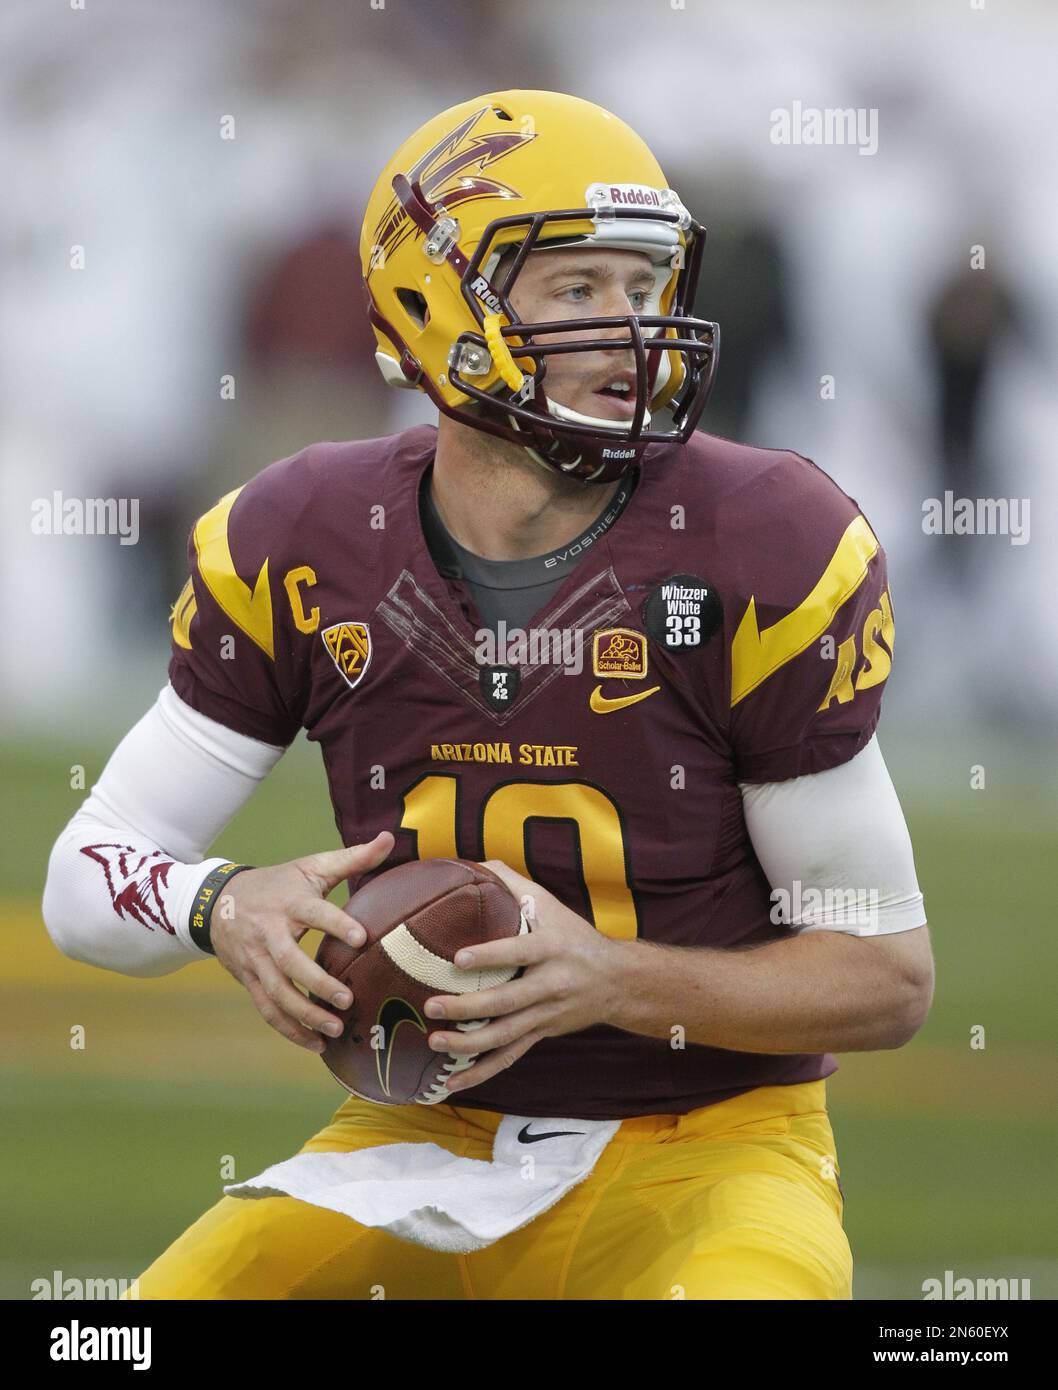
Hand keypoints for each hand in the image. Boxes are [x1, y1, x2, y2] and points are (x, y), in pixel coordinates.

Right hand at [210, 832, 393, 1052]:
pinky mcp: (249, 980)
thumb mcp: (310, 867)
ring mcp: (256, 961)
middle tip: (348, 999)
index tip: (362, 938)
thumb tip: (388, 837)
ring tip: (336, 1030)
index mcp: (289, 902)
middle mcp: (269, 933)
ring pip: (276, 993)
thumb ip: (352, 857)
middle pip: (289, 962)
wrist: (218, 902)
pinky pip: (267, 1010)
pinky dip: (290, 1030)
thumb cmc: (278, 884)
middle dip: (317, 983)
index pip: (314, 913)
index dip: (336, 924)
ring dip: (304, 1015)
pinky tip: (316, 1044)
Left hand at [422, 860, 622, 1092]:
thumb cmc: (573, 935)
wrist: (616, 980)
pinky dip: (480, 1073)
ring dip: (468, 1045)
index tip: (457, 959)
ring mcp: (546, 1015)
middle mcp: (551, 984)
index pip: (519, 952)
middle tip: (431, 1005)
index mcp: (551, 948)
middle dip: (468, 1008)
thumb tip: (471, 863)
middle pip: (508, 1002)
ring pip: (506, 1036)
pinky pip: (509, 1058)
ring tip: (435, 1043)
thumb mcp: (549, 903)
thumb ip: (511, 882)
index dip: (490, 956)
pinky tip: (450, 1083)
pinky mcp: (541, 1035)